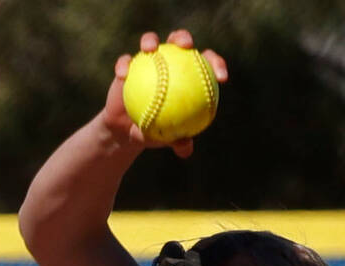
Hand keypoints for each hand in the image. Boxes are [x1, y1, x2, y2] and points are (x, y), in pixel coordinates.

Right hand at [102, 30, 228, 158]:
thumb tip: (185, 147)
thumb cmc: (156, 133)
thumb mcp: (167, 140)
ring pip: (150, 42)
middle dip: (184, 38)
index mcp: (188, 75)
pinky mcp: (128, 65)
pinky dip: (124, 65)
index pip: (206, 63)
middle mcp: (170, 62)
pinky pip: (126, 61)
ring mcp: (148, 61)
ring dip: (150, 40)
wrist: (129, 131)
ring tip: (149, 48)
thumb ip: (178, 141)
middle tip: (186, 47)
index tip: (221, 77)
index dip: (216, 64)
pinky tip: (122, 74)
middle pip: (179, 42)